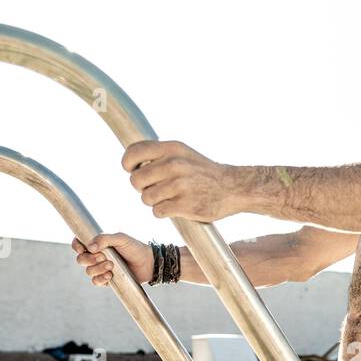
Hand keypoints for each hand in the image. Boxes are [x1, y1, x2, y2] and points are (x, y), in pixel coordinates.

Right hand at [72, 232, 153, 285]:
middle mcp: (97, 256)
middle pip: (81, 260)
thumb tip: (90, 247)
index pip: (79, 244)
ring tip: (111, 266)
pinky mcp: (107, 279)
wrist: (148, 263)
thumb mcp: (120, 238)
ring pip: (88, 271)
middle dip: (89, 259)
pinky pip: (96, 282)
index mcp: (98, 244)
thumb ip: (104, 238)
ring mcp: (101, 268)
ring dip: (98, 269)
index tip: (82, 249)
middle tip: (103, 256)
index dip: (76, 246)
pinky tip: (110, 276)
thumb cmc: (134, 247)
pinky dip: (101, 279)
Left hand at [122, 140, 241, 221]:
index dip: (128, 164)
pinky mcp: (184, 205)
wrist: (233, 188)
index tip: (133, 170)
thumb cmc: (203, 172)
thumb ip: (159, 155)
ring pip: (145, 198)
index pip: (134, 152)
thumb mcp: (183, 154)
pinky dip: (163, 212)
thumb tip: (131, 163)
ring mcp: (179, 185)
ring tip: (168, 198)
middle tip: (155, 188)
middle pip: (135, 180)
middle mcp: (174, 164)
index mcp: (172, 149)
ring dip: (153, 201)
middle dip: (142, 187)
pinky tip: (175, 207)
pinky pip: (157, 211)